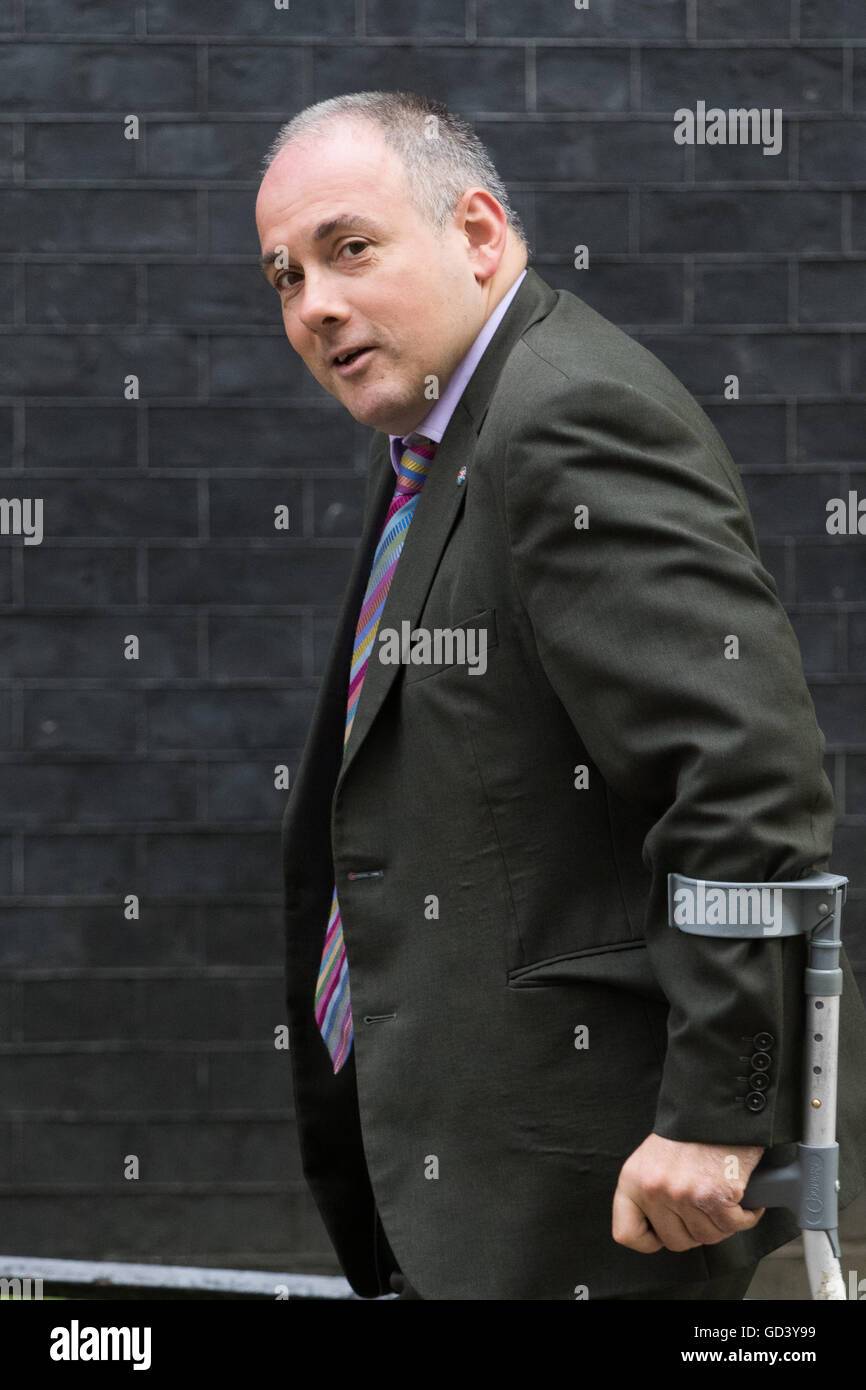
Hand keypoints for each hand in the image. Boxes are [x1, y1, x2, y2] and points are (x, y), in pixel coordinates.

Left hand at [612, 1133, 765, 1252]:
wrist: (715, 1107)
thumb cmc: (687, 1133)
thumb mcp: (651, 1160)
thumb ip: (649, 1194)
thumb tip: (659, 1230)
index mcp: (633, 1181)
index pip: (627, 1233)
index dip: (649, 1239)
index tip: (665, 1230)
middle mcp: (654, 1191)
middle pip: (675, 1241)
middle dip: (693, 1230)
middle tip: (703, 1210)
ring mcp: (684, 1195)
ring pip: (707, 1237)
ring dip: (721, 1223)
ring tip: (723, 1200)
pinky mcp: (715, 1196)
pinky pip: (733, 1226)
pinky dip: (745, 1216)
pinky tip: (743, 1202)